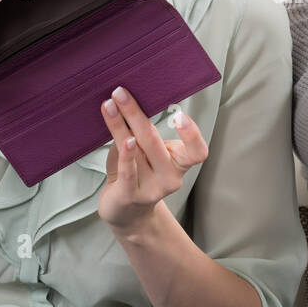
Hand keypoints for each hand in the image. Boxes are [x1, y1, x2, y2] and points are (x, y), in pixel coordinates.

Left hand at [97, 85, 208, 236]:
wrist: (125, 213)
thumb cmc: (135, 174)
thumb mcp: (142, 153)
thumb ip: (138, 134)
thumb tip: (124, 102)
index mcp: (179, 164)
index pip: (197, 152)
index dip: (192, 134)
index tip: (179, 115)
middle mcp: (169, 177)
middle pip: (155, 141)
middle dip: (136, 113)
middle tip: (121, 93)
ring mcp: (151, 189)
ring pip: (137, 149)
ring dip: (121, 125)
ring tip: (110, 106)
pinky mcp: (131, 196)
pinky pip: (129, 170)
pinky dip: (126, 153)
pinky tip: (122, 140)